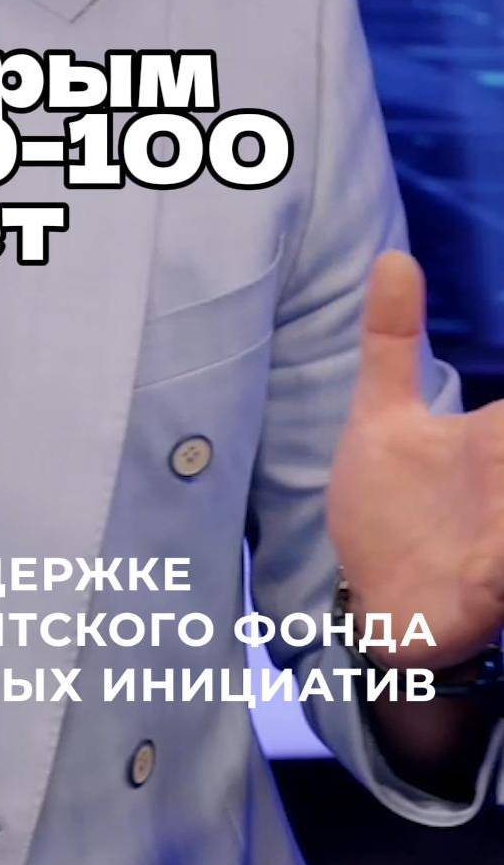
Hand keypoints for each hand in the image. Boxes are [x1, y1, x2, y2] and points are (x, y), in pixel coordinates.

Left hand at [327, 251, 503, 667]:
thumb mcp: (381, 417)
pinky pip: (502, 565)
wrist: (375, 607)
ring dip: (499, 507)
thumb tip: (395, 257)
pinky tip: (484, 551)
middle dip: (502, 445)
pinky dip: (496, 555)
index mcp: (500, 437)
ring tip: (484, 523)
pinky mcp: (495, 583)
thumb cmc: (389, 511)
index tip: (499, 412)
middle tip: (490, 447)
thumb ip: (390, 341)